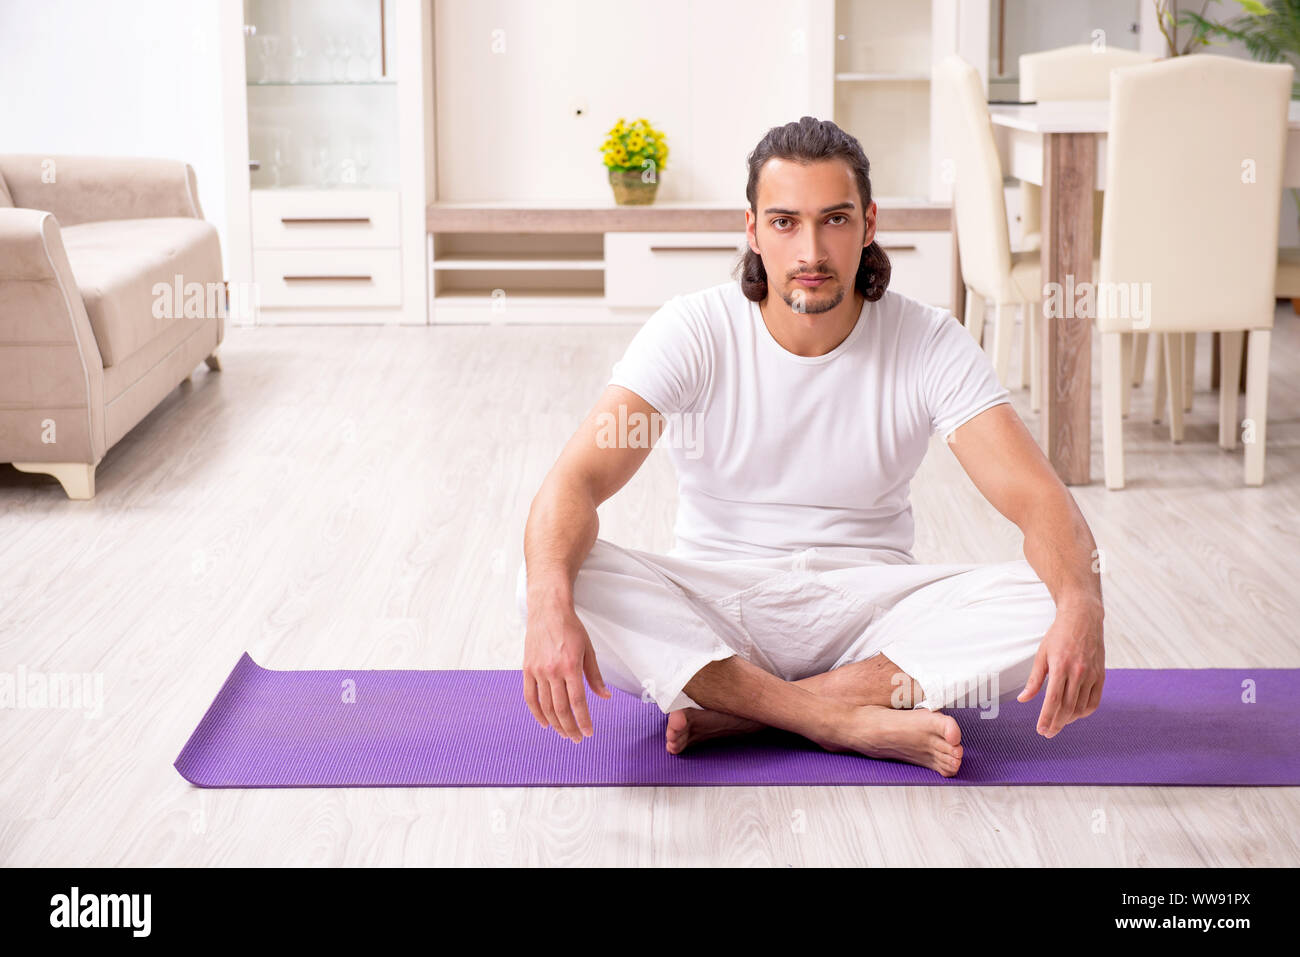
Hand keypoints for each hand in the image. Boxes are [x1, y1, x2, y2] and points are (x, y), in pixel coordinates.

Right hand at [523, 592, 610, 742]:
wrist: (548, 611)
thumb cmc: (571, 629)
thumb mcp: (588, 650)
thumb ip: (595, 676)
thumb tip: (605, 697)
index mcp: (571, 666)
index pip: (578, 702)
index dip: (583, 720)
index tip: (588, 733)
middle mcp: (553, 671)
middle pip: (560, 709)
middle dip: (570, 727)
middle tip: (577, 739)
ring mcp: (538, 671)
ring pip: (546, 706)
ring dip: (555, 723)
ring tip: (564, 733)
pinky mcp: (527, 669)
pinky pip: (530, 697)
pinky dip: (536, 713)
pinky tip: (545, 723)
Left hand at [1016, 597, 1104, 737]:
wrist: (1083, 618)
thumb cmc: (1059, 635)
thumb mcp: (1042, 654)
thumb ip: (1034, 680)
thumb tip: (1023, 699)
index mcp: (1060, 666)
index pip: (1053, 700)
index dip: (1047, 718)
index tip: (1041, 730)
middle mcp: (1078, 672)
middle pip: (1067, 707)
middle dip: (1056, 723)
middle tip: (1047, 733)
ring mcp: (1092, 674)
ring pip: (1081, 707)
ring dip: (1069, 719)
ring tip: (1058, 723)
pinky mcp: (1101, 675)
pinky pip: (1095, 701)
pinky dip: (1084, 711)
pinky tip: (1075, 714)